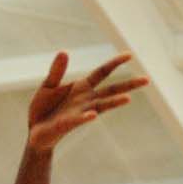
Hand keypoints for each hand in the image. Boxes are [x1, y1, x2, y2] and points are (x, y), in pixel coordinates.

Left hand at [25, 52, 148, 152]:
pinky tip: (93, 114)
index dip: (115, 63)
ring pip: (101, 106)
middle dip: (129, 85)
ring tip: (128, 99)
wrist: (35, 132)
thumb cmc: (43, 108)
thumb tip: (64, 51)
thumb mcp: (48, 85)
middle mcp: (86, 100)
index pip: (102, 72)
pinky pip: (77, 120)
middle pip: (111, 90)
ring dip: (114, 103)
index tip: (130, 55)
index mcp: (82, 87)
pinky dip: (85, 117)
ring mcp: (79, 112)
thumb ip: (57, 71)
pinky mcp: (67, 124)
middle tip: (147, 79)